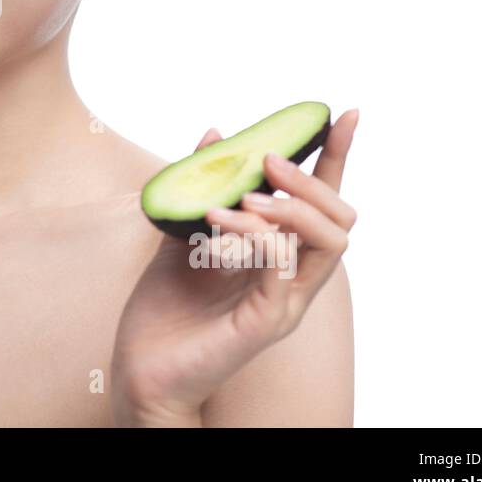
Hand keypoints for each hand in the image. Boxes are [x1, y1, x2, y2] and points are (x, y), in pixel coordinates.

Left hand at [111, 109, 359, 426]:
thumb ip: (203, 188)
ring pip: (327, 244)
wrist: (140, 368)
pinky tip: (223, 220)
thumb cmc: (164, 309)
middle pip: (340, 219)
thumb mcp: (181, 234)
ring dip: (290, 207)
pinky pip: (283, 268)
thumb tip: (215, 134)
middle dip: (312, 179)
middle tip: (268, 159)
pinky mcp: (266, 322)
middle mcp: (292, 279)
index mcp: (280, 256)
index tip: (342, 113)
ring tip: (246, 196)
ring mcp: (284, 302)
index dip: (336, 157)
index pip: (323, 202)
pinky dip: (259, 236)